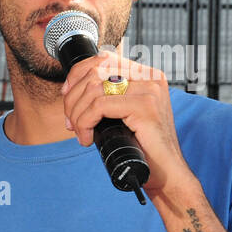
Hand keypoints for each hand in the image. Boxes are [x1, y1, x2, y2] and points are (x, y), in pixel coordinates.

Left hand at [60, 52, 196, 198]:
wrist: (165, 172)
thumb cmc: (142, 147)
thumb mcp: (121, 115)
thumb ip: (107, 98)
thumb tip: (71, 91)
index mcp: (146, 75)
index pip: (103, 58)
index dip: (77, 75)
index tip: (66, 97)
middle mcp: (150, 77)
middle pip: (95, 71)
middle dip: (73, 98)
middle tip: (70, 122)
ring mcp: (149, 90)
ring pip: (93, 89)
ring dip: (77, 113)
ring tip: (79, 132)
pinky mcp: (145, 107)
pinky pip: (99, 106)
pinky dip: (85, 123)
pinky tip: (87, 138)